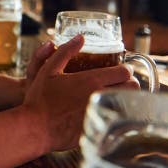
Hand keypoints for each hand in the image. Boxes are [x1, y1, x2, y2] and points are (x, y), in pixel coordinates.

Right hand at [22, 35, 135, 152]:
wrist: (35, 128)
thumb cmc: (40, 99)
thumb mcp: (49, 70)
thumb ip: (66, 52)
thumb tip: (80, 38)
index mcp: (91, 80)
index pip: (124, 72)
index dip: (125, 70)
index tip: (119, 70)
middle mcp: (100, 97)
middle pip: (132, 88)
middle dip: (130, 84)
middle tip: (120, 84)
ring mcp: (101, 114)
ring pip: (127, 105)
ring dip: (125, 100)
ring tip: (115, 98)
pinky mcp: (99, 129)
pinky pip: (117, 121)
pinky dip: (115, 116)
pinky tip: (105, 115)